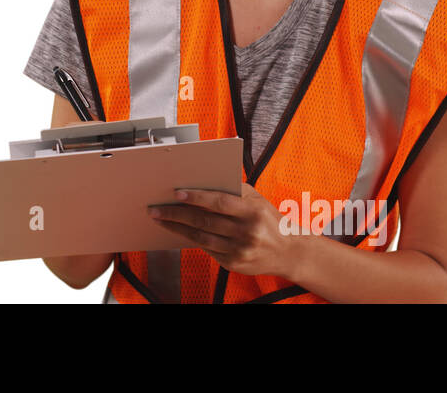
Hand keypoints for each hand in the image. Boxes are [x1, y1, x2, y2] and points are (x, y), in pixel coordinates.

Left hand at [149, 184, 299, 278]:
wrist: (289, 252)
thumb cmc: (270, 220)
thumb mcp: (257, 201)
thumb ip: (234, 191)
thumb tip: (201, 182)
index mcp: (252, 212)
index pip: (219, 203)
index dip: (196, 198)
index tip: (176, 194)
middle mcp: (246, 233)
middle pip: (205, 221)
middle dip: (177, 214)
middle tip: (156, 209)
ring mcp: (240, 251)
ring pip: (201, 238)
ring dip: (178, 228)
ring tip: (161, 220)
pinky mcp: (234, 264)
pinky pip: (207, 249)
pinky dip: (191, 239)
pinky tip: (179, 231)